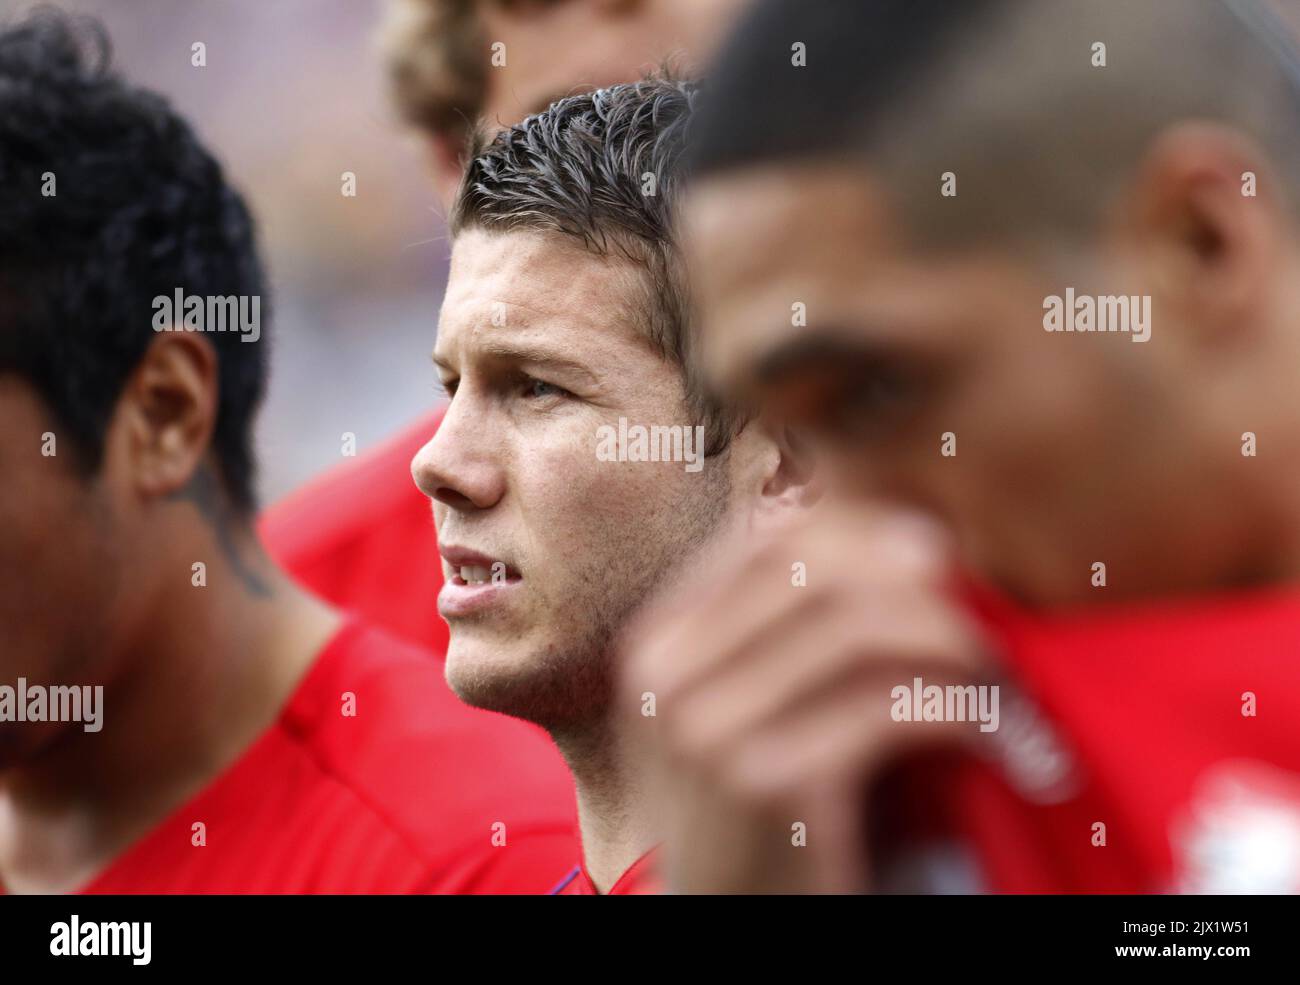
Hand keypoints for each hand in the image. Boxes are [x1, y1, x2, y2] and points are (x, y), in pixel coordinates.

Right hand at [619, 500, 994, 892]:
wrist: (731, 921)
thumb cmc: (757, 811)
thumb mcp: (743, 705)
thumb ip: (782, 627)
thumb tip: (894, 537)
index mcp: (659, 638)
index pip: (769, 536)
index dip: (865, 531)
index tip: (935, 554)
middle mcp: (667, 672)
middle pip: (815, 566)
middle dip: (913, 583)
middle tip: (979, 614)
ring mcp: (706, 727)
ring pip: (859, 627)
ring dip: (955, 646)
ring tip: (1002, 684)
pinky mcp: (764, 782)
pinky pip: (890, 704)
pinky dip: (967, 710)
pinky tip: (1002, 736)